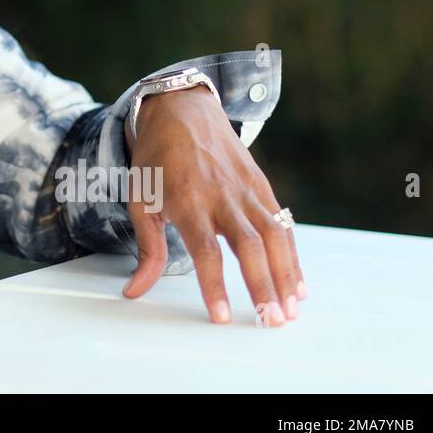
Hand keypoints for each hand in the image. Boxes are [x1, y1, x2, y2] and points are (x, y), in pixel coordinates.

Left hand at [122, 87, 304, 325]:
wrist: (181, 111)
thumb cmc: (156, 160)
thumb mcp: (140, 200)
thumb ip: (146, 250)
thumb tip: (135, 292)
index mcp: (187, 201)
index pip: (206, 251)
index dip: (215, 285)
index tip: (222, 317)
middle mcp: (221, 196)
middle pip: (249, 246)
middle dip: (263, 286)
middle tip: (271, 322)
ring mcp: (245, 190)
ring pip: (274, 236)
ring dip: (286, 275)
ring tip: (292, 311)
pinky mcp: (261, 185)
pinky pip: (282, 224)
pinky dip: (293, 255)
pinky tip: (297, 284)